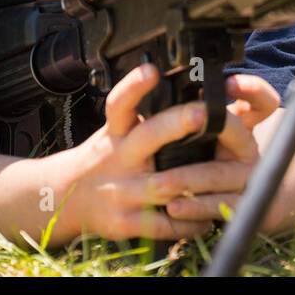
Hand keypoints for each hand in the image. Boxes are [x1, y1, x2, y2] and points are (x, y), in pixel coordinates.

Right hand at [62, 65, 265, 239]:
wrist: (65, 196)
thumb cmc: (104, 158)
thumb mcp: (115, 131)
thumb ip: (143, 116)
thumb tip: (188, 89)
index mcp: (117, 132)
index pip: (120, 104)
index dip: (134, 86)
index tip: (152, 70)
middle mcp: (118, 158)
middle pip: (149, 136)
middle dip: (177, 124)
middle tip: (202, 112)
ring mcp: (121, 191)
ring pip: (165, 185)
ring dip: (198, 182)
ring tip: (229, 178)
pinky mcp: (125, 222)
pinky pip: (165, 224)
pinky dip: (190, 222)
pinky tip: (207, 217)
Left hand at [159, 73, 281, 223]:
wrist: (233, 197)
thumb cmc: (204, 153)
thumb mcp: (202, 130)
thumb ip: (190, 112)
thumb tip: (160, 88)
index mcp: (241, 122)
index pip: (260, 100)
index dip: (251, 89)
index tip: (228, 83)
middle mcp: (247, 147)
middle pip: (236, 131)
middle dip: (209, 124)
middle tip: (186, 121)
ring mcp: (247, 177)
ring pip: (220, 174)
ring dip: (187, 178)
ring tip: (157, 183)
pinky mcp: (238, 205)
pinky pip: (218, 206)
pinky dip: (194, 207)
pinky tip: (173, 208)